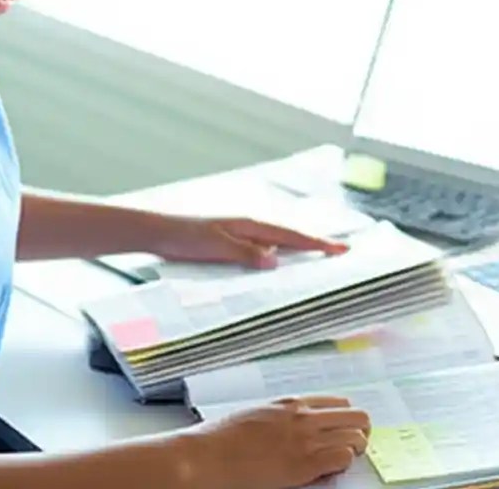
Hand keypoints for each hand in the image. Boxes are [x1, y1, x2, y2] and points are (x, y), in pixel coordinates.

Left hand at [154, 216, 348, 268]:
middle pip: (289, 239)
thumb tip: (274, 259)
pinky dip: (274, 260)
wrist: (158, 234)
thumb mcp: (216, 246)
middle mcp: (248, 230)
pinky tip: (276, 272)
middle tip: (339, 255)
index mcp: (249, 226)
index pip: (290, 236)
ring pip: (275, 247)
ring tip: (317, 264)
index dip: (316, 244)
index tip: (341, 249)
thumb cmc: (185, 237)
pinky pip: (259, 255)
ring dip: (295, 254)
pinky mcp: (229, 248)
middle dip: (314, 247)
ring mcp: (240, 238)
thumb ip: (245, 252)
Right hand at [187, 396, 370, 488]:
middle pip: (355, 414)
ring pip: (356, 435)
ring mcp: (305, 439)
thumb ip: (279, 420)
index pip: (338, 402)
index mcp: (289, 403)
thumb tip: (289, 431)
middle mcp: (302, 416)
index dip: (345, 418)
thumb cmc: (220, 440)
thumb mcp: (254, 417)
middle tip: (354, 445)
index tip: (344, 430)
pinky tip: (330, 471)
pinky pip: (343, 458)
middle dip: (360, 430)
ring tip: (342, 461)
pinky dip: (343, 465)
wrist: (206, 456)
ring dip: (355, 449)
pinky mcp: (304, 463)